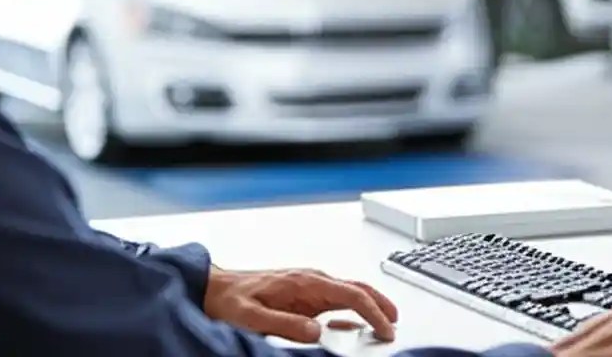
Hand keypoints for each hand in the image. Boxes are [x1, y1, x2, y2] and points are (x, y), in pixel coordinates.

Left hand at [203, 266, 398, 343]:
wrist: (216, 288)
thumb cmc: (231, 299)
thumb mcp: (252, 317)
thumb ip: (284, 324)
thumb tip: (315, 331)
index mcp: (304, 283)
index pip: (351, 293)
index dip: (373, 311)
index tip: (386, 328)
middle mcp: (311, 280)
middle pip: (357, 288)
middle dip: (381, 304)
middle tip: (395, 324)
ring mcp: (309, 286)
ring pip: (350, 291)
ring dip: (370, 304)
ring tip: (385, 323)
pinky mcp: (305, 294)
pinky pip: (337, 299)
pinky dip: (354, 309)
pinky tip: (357, 324)